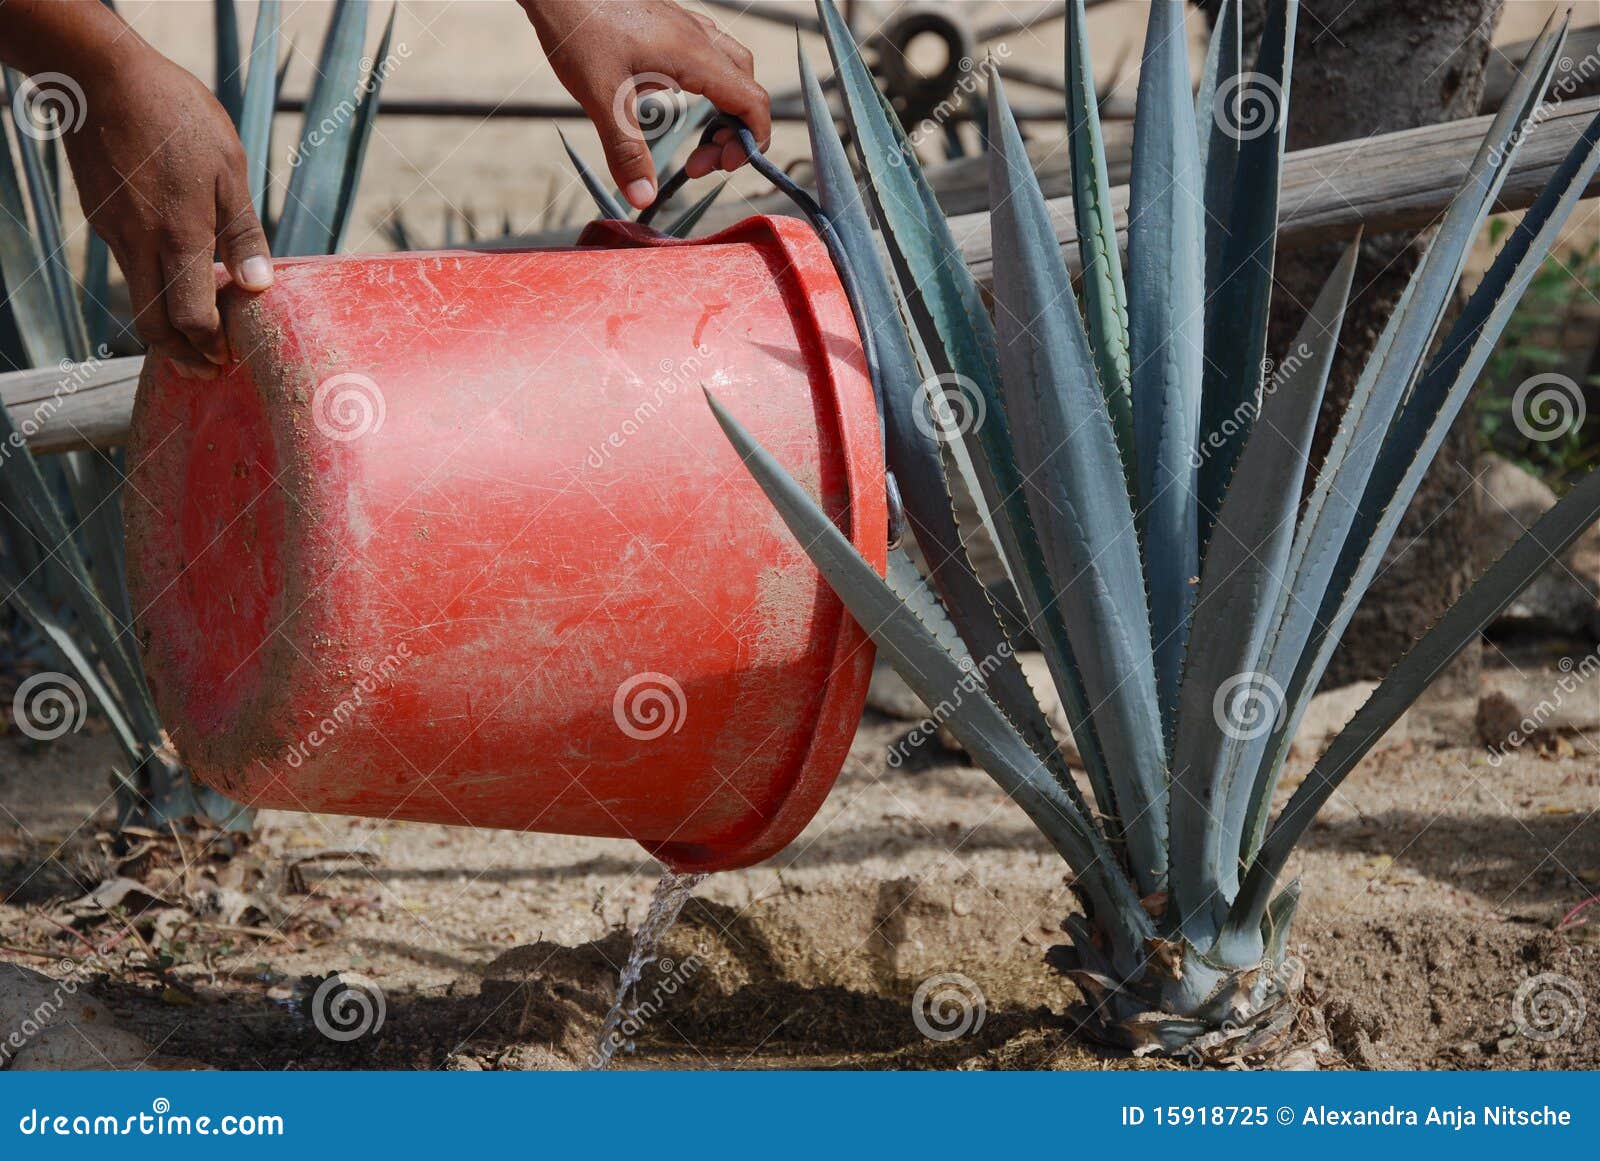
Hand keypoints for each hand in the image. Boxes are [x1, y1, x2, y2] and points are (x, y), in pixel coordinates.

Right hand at [64, 39, 272, 377]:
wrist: (100, 75)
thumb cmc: (177, 115)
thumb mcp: (230, 168)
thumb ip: (243, 232)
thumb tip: (258, 287)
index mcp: (178, 236)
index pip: (192, 317)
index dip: (211, 346)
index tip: (229, 358)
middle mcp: (139, 243)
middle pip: (153, 325)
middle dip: (181, 356)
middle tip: (207, 370)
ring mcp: (113, 232)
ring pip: (137, 297)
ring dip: (165, 325)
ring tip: (198, 336)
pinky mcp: (101, 216)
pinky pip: (128, 266)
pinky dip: (151, 288)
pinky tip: (175, 281)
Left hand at [522, 0, 770, 208]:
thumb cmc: (578, 29)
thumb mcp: (601, 97)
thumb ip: (626, 150)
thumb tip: (643, 198)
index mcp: (695, 56)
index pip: (752, 102)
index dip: (750, 141)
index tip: (720, 167)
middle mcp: (699, 38)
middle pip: (747, 88)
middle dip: (734, 132)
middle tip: (697, 163)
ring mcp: (685, 26)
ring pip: (731, 69)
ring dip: (724, 109)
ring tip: (693, 138)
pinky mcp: (668, 23)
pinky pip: (708, 55)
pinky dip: (707, 86)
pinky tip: (674, 98)